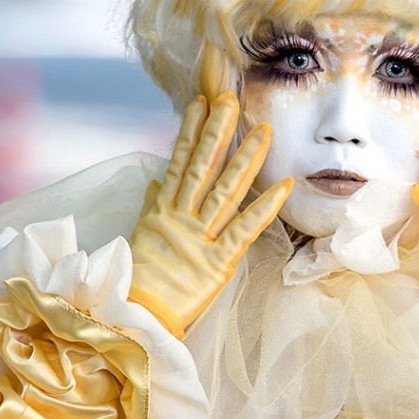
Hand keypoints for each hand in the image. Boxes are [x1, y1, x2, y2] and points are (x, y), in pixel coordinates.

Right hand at [129, 93, 291, 336]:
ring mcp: (199, 238)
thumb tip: (156, 181)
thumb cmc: (138, 283)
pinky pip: (245, 230)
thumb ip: (153, 206)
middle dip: (218, 132)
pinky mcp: (217, 262)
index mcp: (163, 212)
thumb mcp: (143, 238)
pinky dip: (265, 208)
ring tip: (265, 132)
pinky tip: (283, 186)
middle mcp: (181, 218)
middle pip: (203, 168)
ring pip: (226, 192)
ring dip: (246, 160)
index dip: (191, 132)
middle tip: (232, 99)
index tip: (202, 101)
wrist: (134, 320)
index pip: (180, 164)